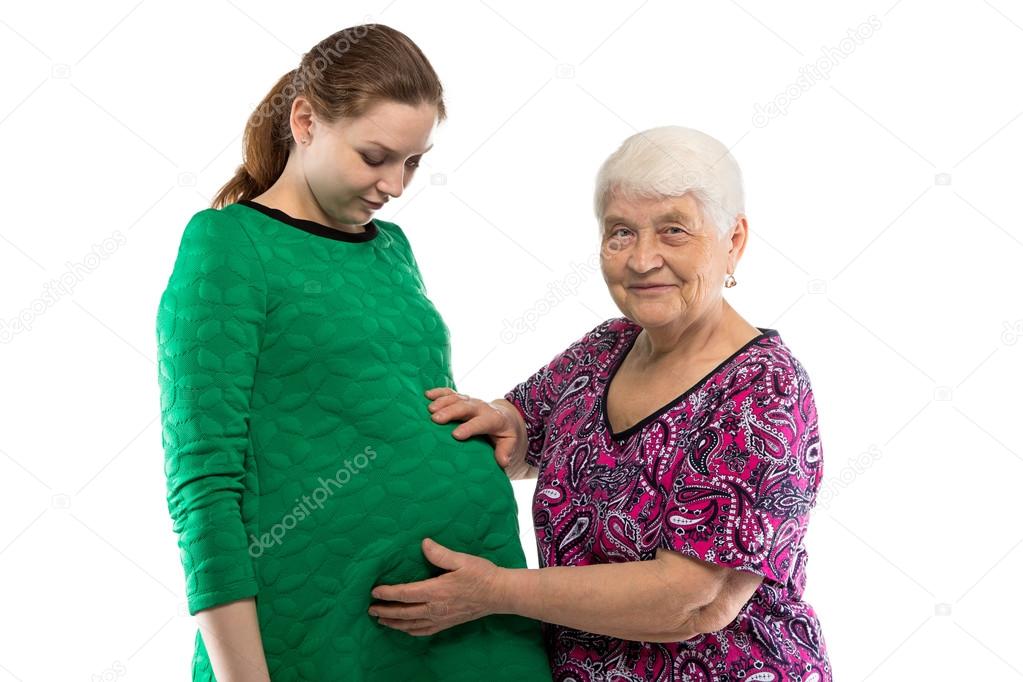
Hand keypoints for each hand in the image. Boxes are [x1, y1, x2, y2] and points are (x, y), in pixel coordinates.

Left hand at [368, 538, 502, 635]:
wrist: (499, 594)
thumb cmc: (481, 574)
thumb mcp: (461, 559)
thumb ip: (440, 553)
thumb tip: (423, 543)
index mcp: (437, 591)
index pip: (406, 594)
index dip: (388, 593)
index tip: (374, 591)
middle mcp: (436, 608)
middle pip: (404, 612)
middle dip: (385, 611)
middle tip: (370, 609)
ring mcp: (441, 618)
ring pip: (412, 624)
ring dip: (394, 623)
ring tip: (381, 620)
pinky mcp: (447, 623)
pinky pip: (424, 631)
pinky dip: (411, 631)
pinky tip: (405, 629)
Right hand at [425, 387, 525, 472]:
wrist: (505, 416)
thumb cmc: (505, 433)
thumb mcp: (510, 442)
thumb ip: (506, 451)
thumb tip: (502, 462)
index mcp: (494, 419)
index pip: (481, 423)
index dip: (469, 427)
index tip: (455, 435)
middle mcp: (482, 407)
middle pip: (466, 407)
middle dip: (451, 412)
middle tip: (435, 419)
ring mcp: (471, 401)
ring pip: (457, 398)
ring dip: (443, 402)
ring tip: (429, 409)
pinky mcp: (463, 398)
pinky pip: (451, 393)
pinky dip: (439, 393)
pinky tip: (427, 395)